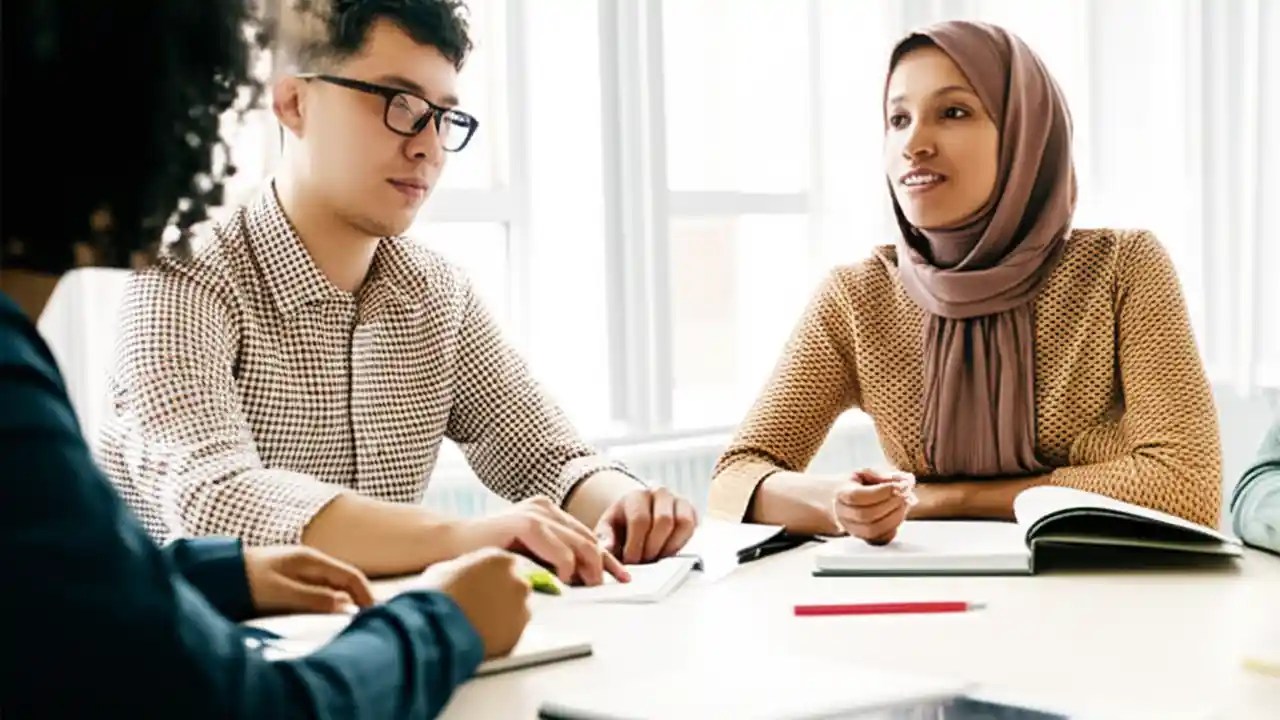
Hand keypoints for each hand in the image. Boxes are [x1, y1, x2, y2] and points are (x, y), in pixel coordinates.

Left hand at [244, 546, 374, 615]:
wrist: (216, 573)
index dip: (366, 594)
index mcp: (310, 559)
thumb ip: (312, 598)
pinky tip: (328, 614)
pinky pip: (319, 589)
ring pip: (333, 585)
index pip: (350, 576)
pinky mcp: (292, 578)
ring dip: (344, 601)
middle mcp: (309, 561)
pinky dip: (330, 601)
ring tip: (351, 621)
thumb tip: (344, 605)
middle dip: (359, 599)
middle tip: (367, 621)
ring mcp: (301, 569)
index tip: (374, 614)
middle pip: (345, 580)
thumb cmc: (246, 581)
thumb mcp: (280, 592)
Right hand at [419, 548, 531, 657]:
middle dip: (502, 594)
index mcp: (499, 560)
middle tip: (481, 606)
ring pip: (517, 611)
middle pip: (515, 586)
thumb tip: (469, 573)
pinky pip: (512, 632)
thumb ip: (467, 568)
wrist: (436, 630)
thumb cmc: (434, 596)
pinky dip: (501, 635)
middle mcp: (516, 582)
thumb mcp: (446, 569)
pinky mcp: (517, 635)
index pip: (506, 563)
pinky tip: (482, 638)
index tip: (484, 583)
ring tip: (479, 625)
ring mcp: (520, 609)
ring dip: (504, 615)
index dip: (493, 575)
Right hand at [457, 496, 628, 585]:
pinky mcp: (524, 522)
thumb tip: (583, 578)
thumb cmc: (485, 554)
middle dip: (603, 565)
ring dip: (588, 568)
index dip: (607, 558)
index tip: (622, 577)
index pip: (587, 535)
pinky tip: (563, 579)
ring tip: (587, 587)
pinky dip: (566, 565)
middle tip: (606, 587)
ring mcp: (535, 512)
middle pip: (588, 538)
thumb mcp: (526, 555)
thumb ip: (550, 558)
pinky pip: (558, 547)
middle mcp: (545, 508)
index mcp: (547, 513)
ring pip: (578, 543)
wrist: (448, 544)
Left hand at [595, 487, 698, 564]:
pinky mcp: (690, 510)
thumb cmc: (621, 525)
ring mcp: (677, 499)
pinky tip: (667, 552)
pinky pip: (692, 527)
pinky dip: (681, 543)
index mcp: (636, 495)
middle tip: (644, 562)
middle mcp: (659, 493)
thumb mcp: (607, 529)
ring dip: (670, 546)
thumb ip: (604, 538)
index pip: (640, 520)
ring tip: (656, 558)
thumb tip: (605, 549)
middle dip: (653, 548)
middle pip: (664, 521)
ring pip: (683, 522)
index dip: (636, 546)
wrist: (636, 516)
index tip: (630, 561)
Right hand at [831, 469, 917, 544]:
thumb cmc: (860, 486)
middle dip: (891, 504)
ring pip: (873, 530)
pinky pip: (881, 539)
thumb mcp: (868, 474)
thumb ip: (886, 476)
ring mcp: (853, 530)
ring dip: (895, 516)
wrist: (848, 501)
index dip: (881, 492)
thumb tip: (907, 481)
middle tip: (905, 494)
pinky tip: (899, 513)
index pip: (857, 496)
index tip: (899, 485)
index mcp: (841, 494)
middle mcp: (843, 514)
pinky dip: (894, 527)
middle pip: (866, 515)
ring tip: (905, 503)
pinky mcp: (866, 540)